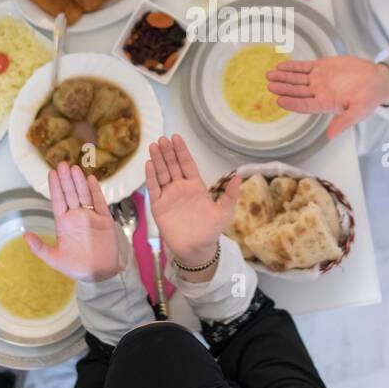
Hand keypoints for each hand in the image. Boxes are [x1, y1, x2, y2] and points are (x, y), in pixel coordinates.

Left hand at [28, 163, 119, 281]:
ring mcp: (91, 217)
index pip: (58, 201)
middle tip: (62, 164)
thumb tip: (25, 235)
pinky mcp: (105, 220)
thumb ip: (40, 248)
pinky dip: (96, 191)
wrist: (99, 274)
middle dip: (66, 180)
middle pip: (70, 194)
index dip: (55, 187)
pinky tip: (91, 180)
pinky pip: (100, 202)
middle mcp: (77, 217)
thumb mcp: (54, 259)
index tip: (51, 173)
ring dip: (79, 182)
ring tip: (74, 168)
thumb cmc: (76, 268)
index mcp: (64, 224)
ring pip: (84, 195)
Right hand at [144, 135, 240, 276]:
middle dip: (168, 152)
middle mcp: (181, 188)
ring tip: (154, 146)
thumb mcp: (224, 212)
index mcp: (196, 186)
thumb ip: (230, 195)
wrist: (196, 249)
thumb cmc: (211, 230)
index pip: (187, 164)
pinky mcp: (158, 206)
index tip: (176, 137)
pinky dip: (151, 176)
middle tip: (162, 138)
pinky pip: (153, 188)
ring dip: (157, 160)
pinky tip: (149, 164)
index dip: (181, 151)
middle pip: (173, 165)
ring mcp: (168, 196)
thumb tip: (239, 177)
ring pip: (161, 173)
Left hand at [266, 56, 388, 140]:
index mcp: (325, 104)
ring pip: (297, 78)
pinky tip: (281, 66)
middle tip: (269, 85)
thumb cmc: (370, 98)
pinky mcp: (322, 67)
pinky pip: (303, 67)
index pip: (304, 105)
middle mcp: (319, 92)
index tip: (280, 101)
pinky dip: (292, 66)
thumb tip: (330, 136)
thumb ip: (343, 122)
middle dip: (283, 88)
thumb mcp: (358, 112)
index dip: (292, 103)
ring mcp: (319, 79)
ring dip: (284, 77)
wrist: (377, 80)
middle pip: (296, 91)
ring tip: (269, 75)